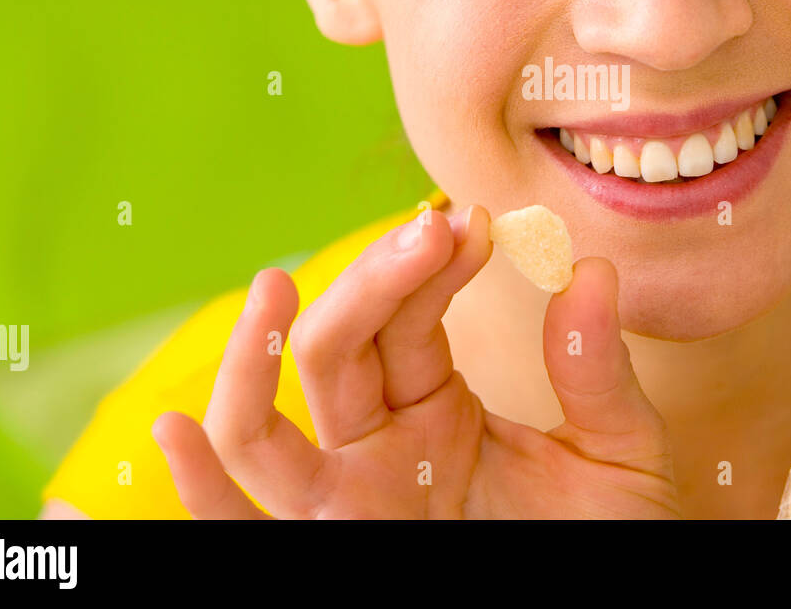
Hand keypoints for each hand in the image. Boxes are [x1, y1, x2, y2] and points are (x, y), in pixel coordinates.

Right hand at [152, 205, 678, 517]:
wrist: (607, 604)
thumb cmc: (609, 540)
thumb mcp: (617, 453)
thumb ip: (594, 372)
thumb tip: (590, 270)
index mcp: (436, 407)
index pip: (408, 317)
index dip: (429, 264)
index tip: (475, 220)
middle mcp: (379, 445)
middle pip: (337, 350)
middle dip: (372, 282)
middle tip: (430, 225)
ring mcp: (352, 500)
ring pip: (270, 429)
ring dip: (255, 359)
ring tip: (274, 286)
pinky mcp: (340, 548)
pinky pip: (249, 530)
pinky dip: (200, 491)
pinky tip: (172, 436)